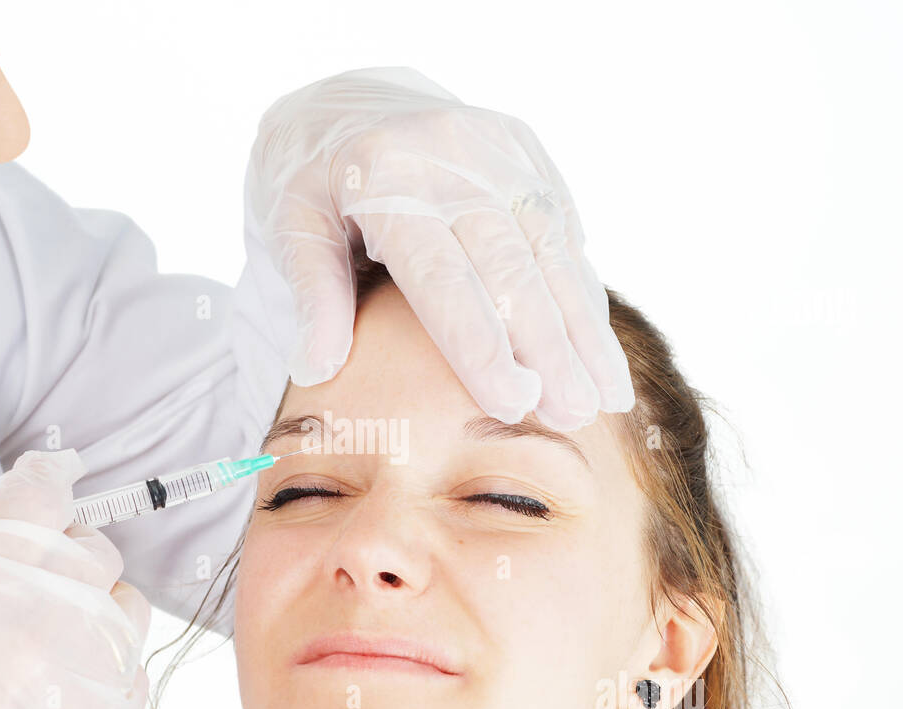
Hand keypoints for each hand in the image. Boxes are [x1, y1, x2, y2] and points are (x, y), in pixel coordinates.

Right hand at [0, 450, 149, 708]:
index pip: (38, 493)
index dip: (45, 476)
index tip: (53, 474)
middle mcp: (43, 627)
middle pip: (91, 547)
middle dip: (59, 549)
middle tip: (20, 575)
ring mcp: (82, 684)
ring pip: (127, 606)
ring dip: (93, 605)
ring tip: (39, 635)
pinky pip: (134, 672)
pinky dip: (105, 666)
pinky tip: (55, 684)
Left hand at [246, 67, 632, 430]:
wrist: (342, 99)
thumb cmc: (312, 181)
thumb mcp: (292, 227)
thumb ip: (312, 295)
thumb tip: (316, 368)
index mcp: (385, 177)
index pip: (443, 277)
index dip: (481, 345)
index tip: (514, 405)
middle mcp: (451, 157)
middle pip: (511, 267)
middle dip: (549, 348)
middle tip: (576, 415)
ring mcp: (495, 148)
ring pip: (551, 248)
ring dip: (584, 328)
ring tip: (609, 396)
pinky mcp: (524, 149)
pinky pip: (562, 225)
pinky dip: (581, 289)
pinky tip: (598, 346)